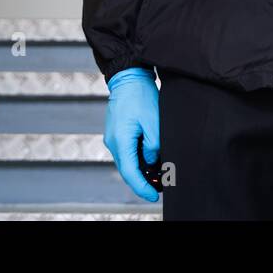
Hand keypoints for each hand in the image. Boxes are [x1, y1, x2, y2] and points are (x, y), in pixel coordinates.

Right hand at [103, 66, 160, 202]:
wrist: (128, 77)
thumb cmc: (140, 96)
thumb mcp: (153, 121)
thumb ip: (153, 144)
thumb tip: (152, 159)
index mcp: (121, 141)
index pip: (131, 173)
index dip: (142, 187)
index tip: (154, 196)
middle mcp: (113, 142)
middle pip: (127, 169)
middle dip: (142, 181)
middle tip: (158, 189)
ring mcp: (113, 138)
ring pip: (127, 161)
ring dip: (140, 170)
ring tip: (157, 176)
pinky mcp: (117, 132)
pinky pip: (127, 151)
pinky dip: (137, 159)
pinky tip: (150, 160)